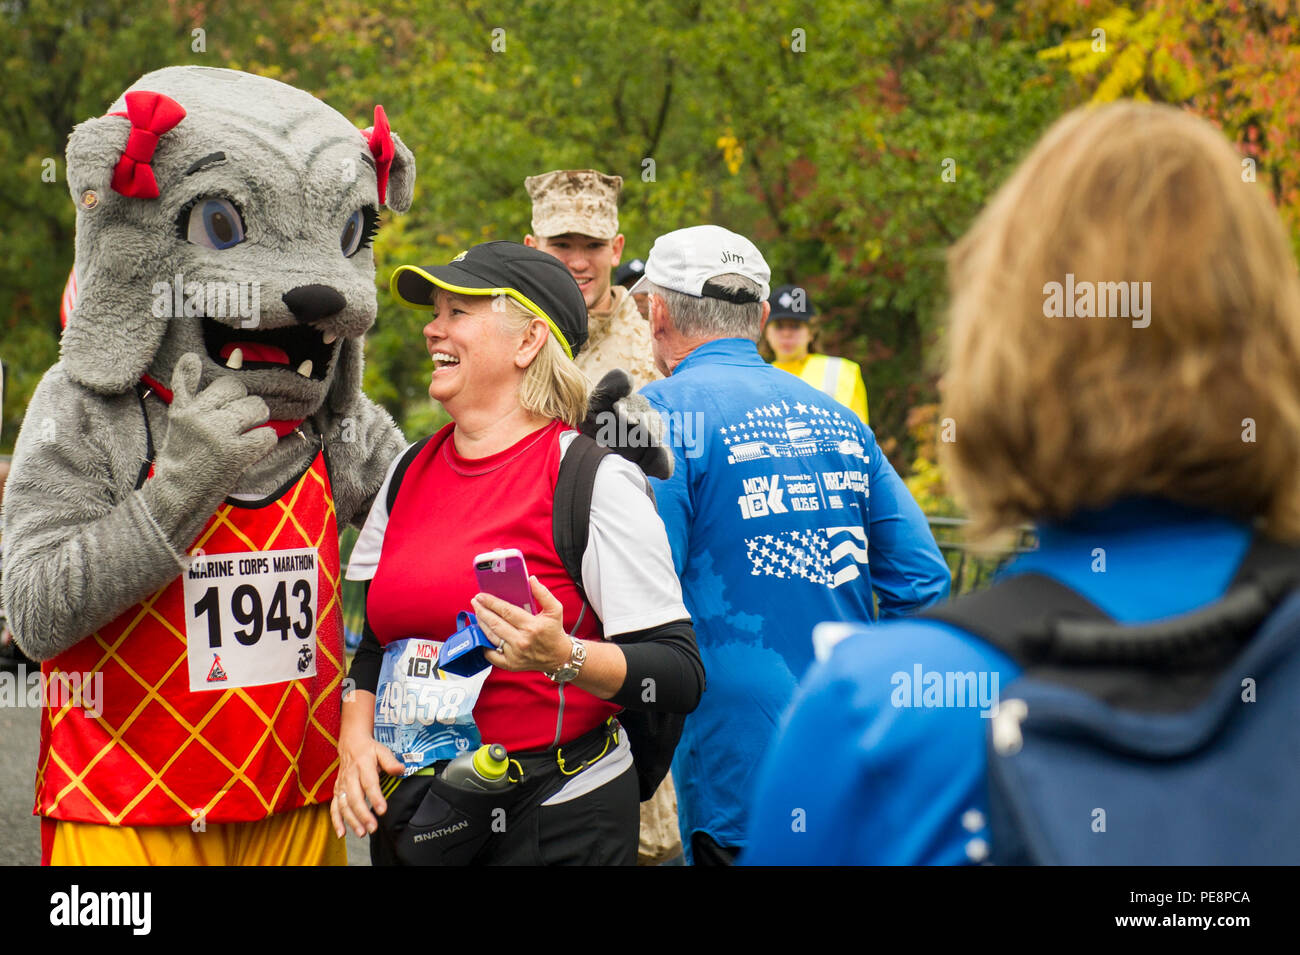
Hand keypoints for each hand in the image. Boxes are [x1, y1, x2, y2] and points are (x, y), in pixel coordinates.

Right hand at [144, 354, 277, 539]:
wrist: (177, 494)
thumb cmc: (181, 454)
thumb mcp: (177, 417)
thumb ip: (186, 386)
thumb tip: (193, 356)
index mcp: (188, 408)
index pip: (224, 382)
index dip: (232, 394)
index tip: (227, 407)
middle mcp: (202, 417)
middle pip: (241, 390)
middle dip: (246, 404)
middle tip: (239, 422)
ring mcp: (220, 435)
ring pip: (257, 407)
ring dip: (258, 419)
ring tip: (247, 432)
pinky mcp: (235, 454)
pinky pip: (266, 434)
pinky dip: (265, 440)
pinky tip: (254, 447)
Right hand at [331, 727, 404, 838]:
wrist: (351, 744)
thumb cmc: (368, 750)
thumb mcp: (382, 750)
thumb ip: (391, 762)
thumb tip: (401, 770)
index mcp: (362, 766)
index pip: (369, 784)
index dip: (375, 798)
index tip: (382, 810)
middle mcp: (350, 777)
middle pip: (355, 798)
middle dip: (363, 815)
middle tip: (372, 828)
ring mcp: (341, 785)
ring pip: (344, 805)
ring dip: (351, 821)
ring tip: (361, 833)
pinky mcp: (336, 791)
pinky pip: (334, 808)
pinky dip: (336, 821)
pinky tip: (342, 833)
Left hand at [474, 576, 571, 673]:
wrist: (559, 657)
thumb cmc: (554, 632)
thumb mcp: (555, 610)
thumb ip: (543, 593)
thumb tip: (531, 579)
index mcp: (532, 626)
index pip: (506, 611)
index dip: (491, 602)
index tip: (481, 595)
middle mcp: (522, 641)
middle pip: (495, 623)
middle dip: (482, 611)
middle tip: (475, 601)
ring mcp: (515, 654)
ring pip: (491, 637)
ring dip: (481, 624)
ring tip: (477, 613)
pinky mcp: (510, 664)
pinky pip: (491, 655)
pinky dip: (484, 645)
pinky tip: (482, 634)